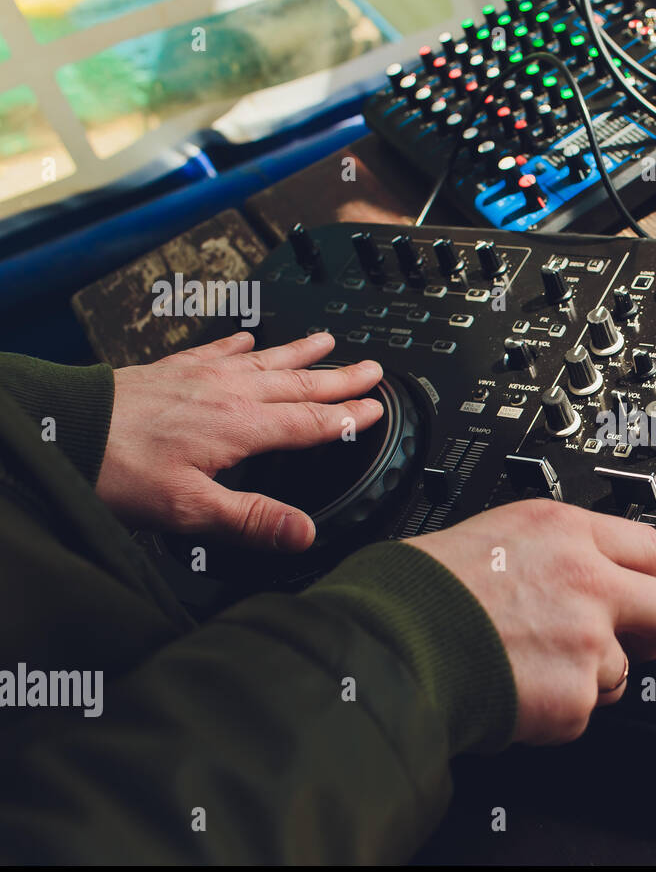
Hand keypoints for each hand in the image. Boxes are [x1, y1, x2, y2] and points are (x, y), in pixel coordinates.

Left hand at [98, 331, 384, 549]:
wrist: (61, 428)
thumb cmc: (118, 470)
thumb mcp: (189, 509)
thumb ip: (252, 520)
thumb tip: (305, 534)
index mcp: (241, 428)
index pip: (310, 422)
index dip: (349, 417)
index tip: (378, 408)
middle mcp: (228, 394)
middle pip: (297, 385)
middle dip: (339, 378)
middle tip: (373, 368)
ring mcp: (200, 376)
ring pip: (264, 360)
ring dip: (299, 352)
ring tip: (327, 340)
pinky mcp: (172, 370)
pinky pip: (217, 349)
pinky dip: (239, 343)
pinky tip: (246, 337)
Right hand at [405, 499, 655, 744]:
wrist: (389, 645)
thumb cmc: (418, 592)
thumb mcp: (491, 533)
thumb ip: (549, 551)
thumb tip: (572, 569)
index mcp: (565, 531)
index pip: (648, 547)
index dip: (646, 576)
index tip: (640, 590)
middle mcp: (588, 581)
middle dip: (652, 631)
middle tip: (628, 641)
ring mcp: (587, 641)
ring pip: (621, 670)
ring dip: (588, 677)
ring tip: (532, 668)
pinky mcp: (575, 697)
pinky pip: (584, 711)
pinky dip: (555, 712)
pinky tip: (517, 691)